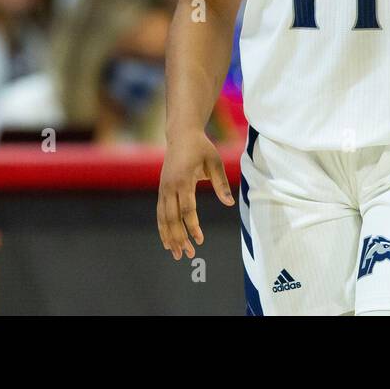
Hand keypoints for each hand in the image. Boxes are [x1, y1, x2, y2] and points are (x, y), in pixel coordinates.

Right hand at [157, 129, 233, 259]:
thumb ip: (221, 183)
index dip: (192, 226)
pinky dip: (163, 228)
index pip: (187, 209)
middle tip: (188, 254)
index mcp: (183, 179)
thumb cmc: (201, 148)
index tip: (200, 239)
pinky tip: (168, 241)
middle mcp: (170, 186)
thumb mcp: (215, 162)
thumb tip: (230, 203)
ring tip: (177, 254)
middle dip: (180, 237)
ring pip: (163, 218)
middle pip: (172, 218)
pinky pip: (160, 213)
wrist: (181, 134)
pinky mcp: (162, 190)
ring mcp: (163, 188)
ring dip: (169, 237)